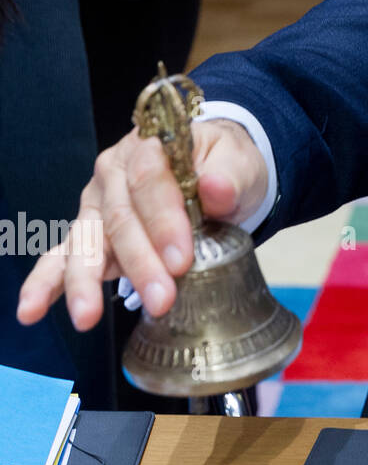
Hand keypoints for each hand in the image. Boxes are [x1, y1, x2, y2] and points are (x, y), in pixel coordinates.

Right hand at [16, 119, 267, 331]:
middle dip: (139, 262)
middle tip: (160, 298)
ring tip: (86, 316)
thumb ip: (228, 175)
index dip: (164, 221)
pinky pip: (61, 256)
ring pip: (87, 242)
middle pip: (120, 219)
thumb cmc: (224, 166)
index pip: (149, 181)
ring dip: (86, 281)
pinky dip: (46, 283)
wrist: (215, 170)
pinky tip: (31, 309)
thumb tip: (215, 188)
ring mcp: (97, 205)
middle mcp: (113, 174)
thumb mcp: (240, 162)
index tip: (181, 260)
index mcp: (149, 147)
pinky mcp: (90, 233)